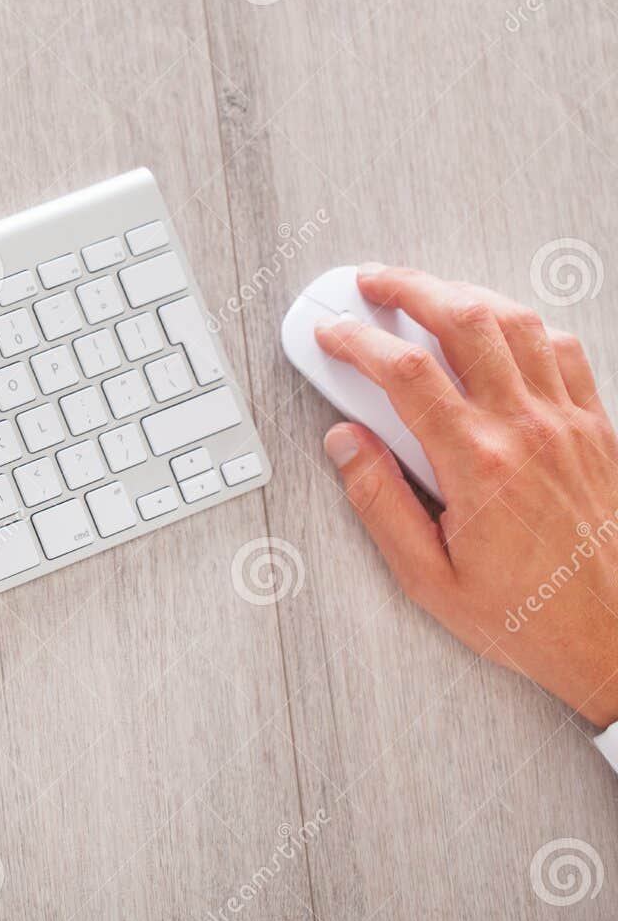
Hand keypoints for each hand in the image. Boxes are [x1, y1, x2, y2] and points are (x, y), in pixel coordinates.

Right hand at [315, 265, 617, 725]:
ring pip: (514, 322)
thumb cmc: (530, 616)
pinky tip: (500, 330)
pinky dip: (523, 325)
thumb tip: (346, 444)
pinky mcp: (595, 427)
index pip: (405, 372)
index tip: (332, 335)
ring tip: (428, 292)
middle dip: (408, 289)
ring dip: (463, 294)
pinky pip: (562, 350)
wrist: (617, 636)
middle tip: (372, 284)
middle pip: (462, 321)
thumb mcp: (428, 579)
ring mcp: (566, 422)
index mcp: (477, 464)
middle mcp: (525, 429)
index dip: (357, 341)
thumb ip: (379, 503)